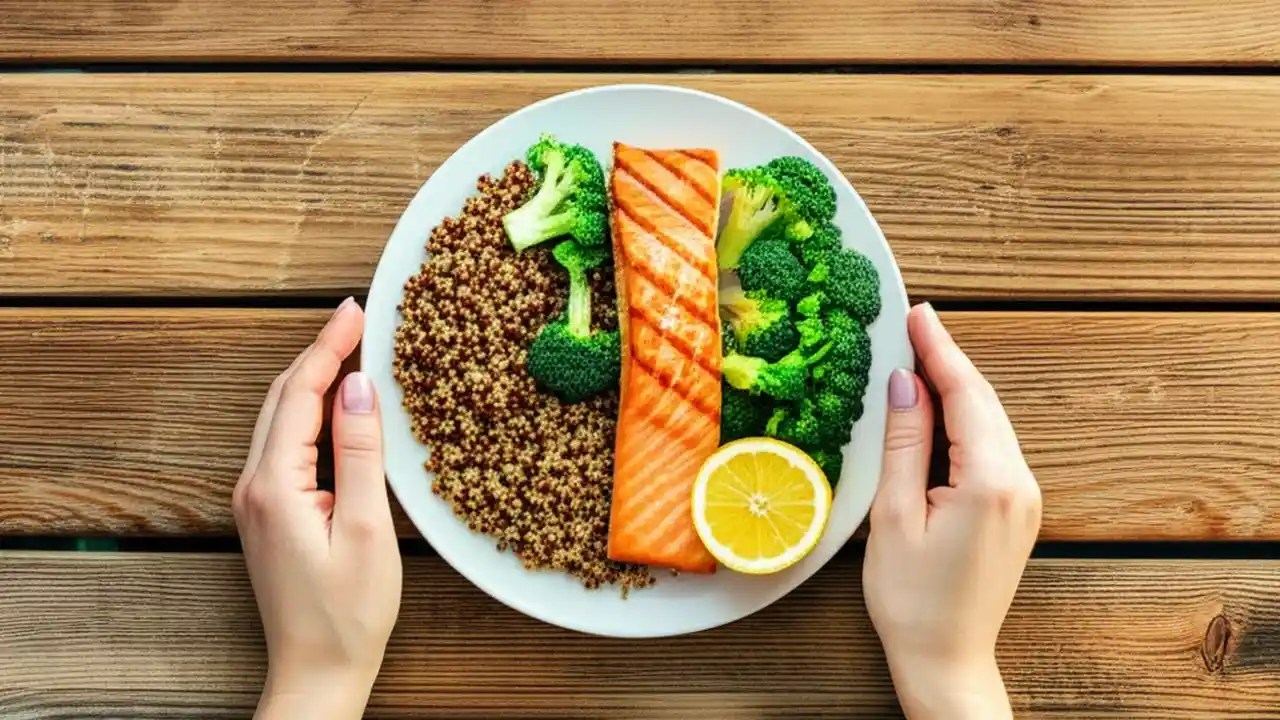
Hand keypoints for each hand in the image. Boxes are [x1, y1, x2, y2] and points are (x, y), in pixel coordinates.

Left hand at [232, 298, 401, 719]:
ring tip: (352, 350)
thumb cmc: (347, 614)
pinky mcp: (271, 514)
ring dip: (314, 380)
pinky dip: (312, 414)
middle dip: (318, 353)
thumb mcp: (366, 529)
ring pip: (281, 419)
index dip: (329, 347)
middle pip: (282, 398)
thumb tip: (360, 387)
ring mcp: (258, 501)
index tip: (356, 310)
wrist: (317, 673)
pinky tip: (340, 409)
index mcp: (274, 485)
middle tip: (357, 319)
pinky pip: (287, 446)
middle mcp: (254, 486)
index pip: (300, 394)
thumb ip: (361, 453)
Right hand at [863, 304, 1041, 719]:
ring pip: (989, 422)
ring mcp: (1024, 498)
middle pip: (983, 402)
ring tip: (918, 356)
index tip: (917, 312)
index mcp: (991, 481)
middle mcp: (1020, 483)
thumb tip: (905, 383)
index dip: (939, 349)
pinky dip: (964, 419)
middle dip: (947, 360)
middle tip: (913, 323)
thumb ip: (904, 443)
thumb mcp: (894, 515)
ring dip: (955, 389)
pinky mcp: (1016, 510)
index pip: (966, 395)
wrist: (947, 658)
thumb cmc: (911, 599)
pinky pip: (991, 447)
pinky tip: (937, 409)